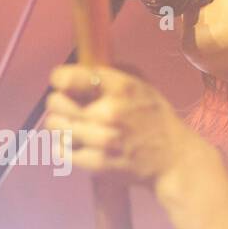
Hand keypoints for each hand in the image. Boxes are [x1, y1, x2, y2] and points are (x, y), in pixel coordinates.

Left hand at [44, 64, 217, 193]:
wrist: (173, 160)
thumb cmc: (155, 119)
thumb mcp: (142, 85)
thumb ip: (112, 72)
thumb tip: (80, 66)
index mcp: (120, 87)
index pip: (69, 77)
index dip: (59, 79)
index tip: (61, 83)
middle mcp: (109, 111)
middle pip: (55, 102)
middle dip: (58, 103)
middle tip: (66, 107)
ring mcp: (102, 139)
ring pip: (55, 126)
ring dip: (60, 124)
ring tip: (73, 126)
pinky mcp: (96, 163)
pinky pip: (61, 150)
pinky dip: (65, 146)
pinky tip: (78, 143)